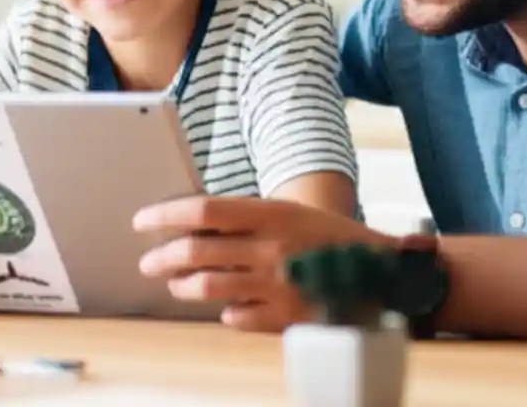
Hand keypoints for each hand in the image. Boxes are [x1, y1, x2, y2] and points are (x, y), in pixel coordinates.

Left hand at [133, 196, 395, 331]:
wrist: (385, 274)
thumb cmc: (330, 239)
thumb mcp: (291, 214)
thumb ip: (247, 218)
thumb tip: (194, 223)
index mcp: (272, 214)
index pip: (204, 210)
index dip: (166, 215)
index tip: (141, 221)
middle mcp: (270, 248)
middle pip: (196, 251)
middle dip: (162, 257)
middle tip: (149, 261)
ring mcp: (276, 285)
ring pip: (207, 287)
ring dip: (182, 286)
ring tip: (176, 284)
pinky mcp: (284, 317)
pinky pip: (236, 318)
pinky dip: (225, 312)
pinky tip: (225, 307)